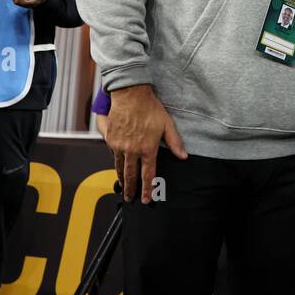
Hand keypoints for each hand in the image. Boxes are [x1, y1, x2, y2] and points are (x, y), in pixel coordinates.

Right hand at [106, 84, 188, 203]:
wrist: (130, 94)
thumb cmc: (150, 107)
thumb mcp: (167, 124)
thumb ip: (175, 142)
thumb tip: (183, 156)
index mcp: (147, 149)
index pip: (147, 175)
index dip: (147, 189)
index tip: (146, 199)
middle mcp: (131, 150)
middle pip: (130, 175)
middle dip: (130, 189)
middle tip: (130, 198)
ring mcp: (118, 145)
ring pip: (119, 167)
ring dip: (121, 178)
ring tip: (123, 186)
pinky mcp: (110, 138)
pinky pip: (112, 154)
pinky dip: (116, 161)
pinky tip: (117, 164)